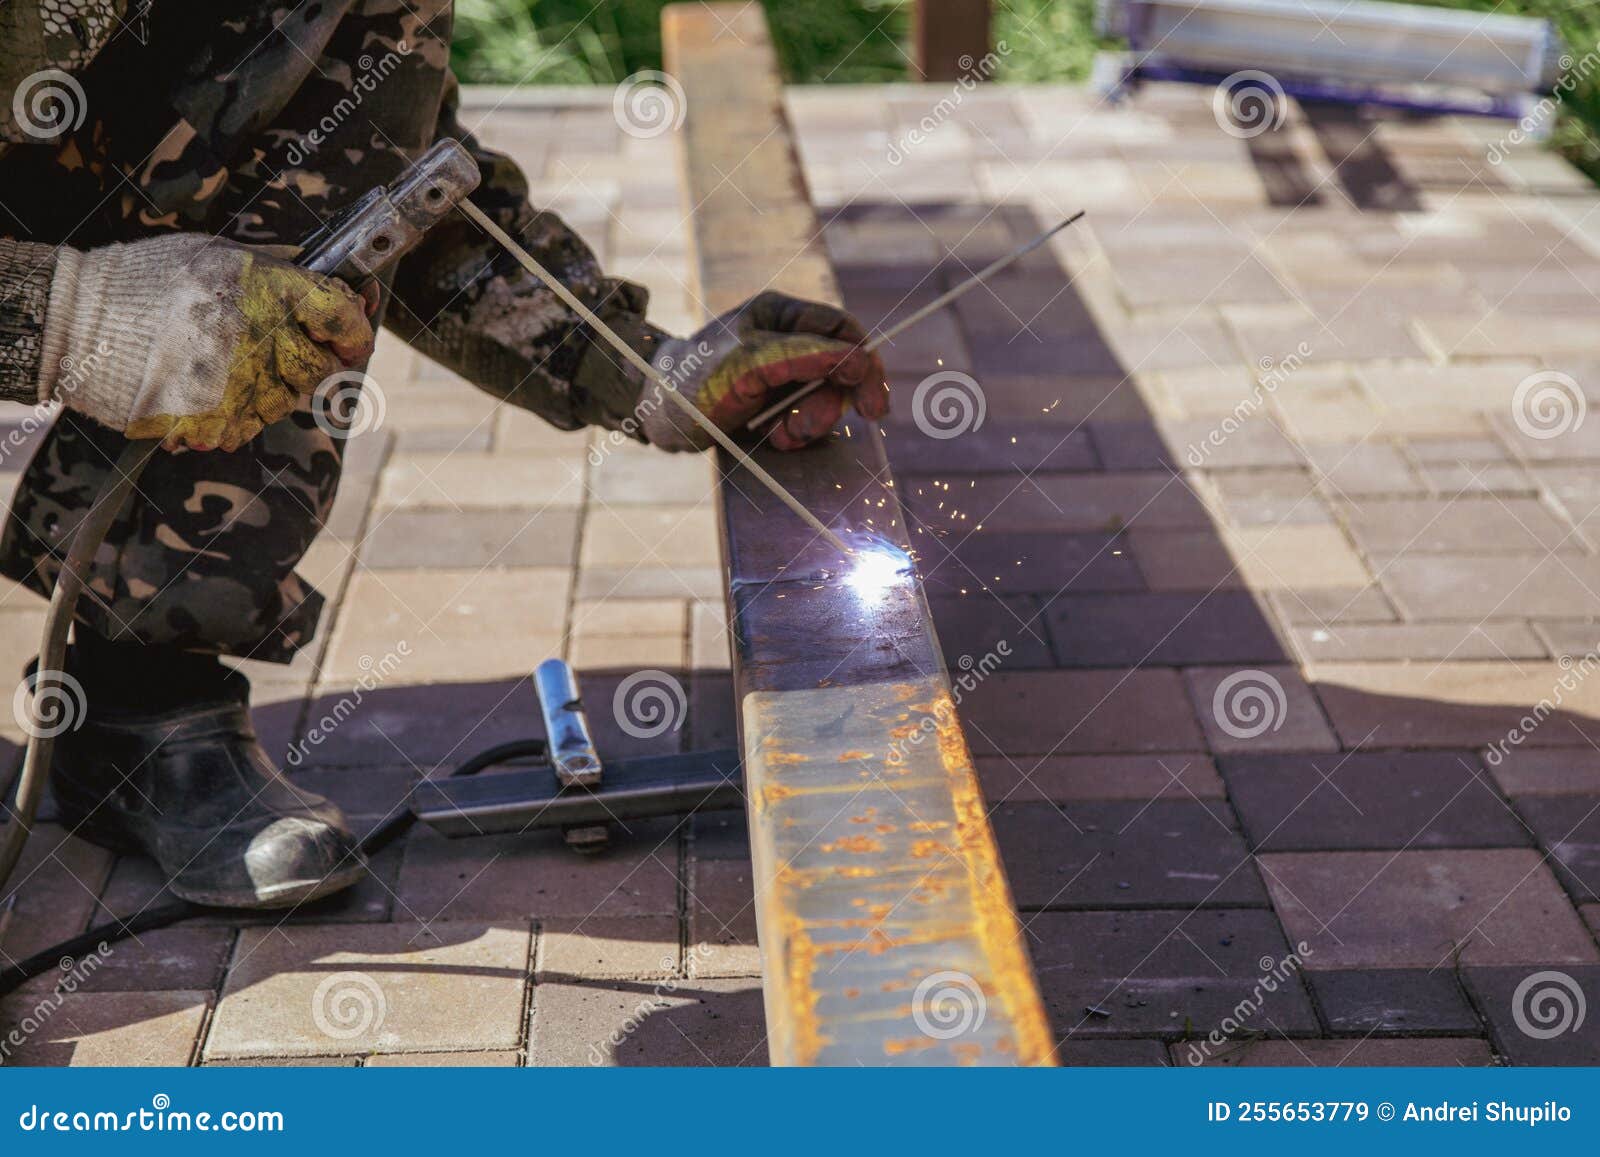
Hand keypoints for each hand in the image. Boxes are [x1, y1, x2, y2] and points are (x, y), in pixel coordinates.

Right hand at [42, 234, 374, 451]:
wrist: (79, 321)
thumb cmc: (148, 281)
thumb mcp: (217, 255)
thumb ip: (278, 273)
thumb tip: (339, 289)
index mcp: (266, 290)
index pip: (340, 316)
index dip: (353, 329)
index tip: (349, 335)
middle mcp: (259, 337)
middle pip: (319, 367)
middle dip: (307, 362)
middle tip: (275, 351)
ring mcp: (238, 383)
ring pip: (286, 401)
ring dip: (268, 388)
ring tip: (226, 366)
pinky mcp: (214, 419)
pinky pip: (250, 428)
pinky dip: (237, 415)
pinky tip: (209, 390)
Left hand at [640, 291, 887, 451]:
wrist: (655, 414)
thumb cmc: (693, 379)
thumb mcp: (749, 363)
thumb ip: (804, 356)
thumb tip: (858, 359)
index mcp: (783, 313)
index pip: (844, 331)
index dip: (865, 365)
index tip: (873, 406)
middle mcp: (788, 339)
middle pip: (840, 370)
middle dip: (828, 404)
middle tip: (806, 428)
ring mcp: (782, 372)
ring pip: (825, 400)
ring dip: (809, 424)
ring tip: (779, 435)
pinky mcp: (775, 402)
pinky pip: (806, 419)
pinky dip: (795, 435)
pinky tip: (772, 438)